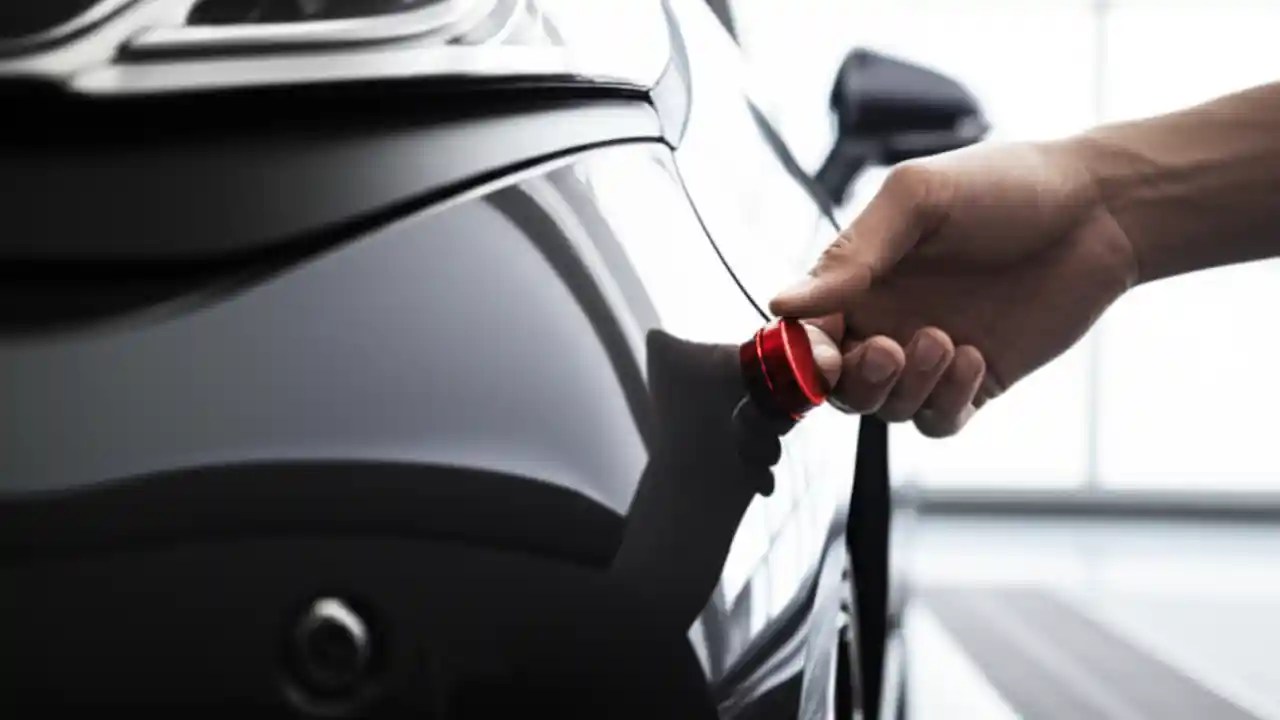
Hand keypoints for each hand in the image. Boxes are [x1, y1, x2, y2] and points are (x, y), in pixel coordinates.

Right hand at [771, 141, 1137, 436]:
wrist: (1100, 209)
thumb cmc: (1004, 184)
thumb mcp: (917, 200)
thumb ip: (853, 254)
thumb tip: (783, 304)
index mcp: (858, 279)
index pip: (805, 335)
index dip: (800, 357)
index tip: (822, 354)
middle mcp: (887, 321)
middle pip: (839, 386)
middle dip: (855, 381)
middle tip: (888, 351)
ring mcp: (931, 355)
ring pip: (886, 409)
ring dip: (906, 388)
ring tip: (943, 341)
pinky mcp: (976, 381)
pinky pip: (939, 419)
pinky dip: (945, 402)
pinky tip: (973, 358)